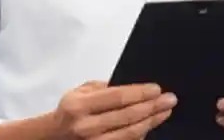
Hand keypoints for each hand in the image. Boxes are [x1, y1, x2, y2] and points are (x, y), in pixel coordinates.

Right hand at [49, 80, 175, 139]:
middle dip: (152, 107)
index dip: (140, 93)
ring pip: (129, 134)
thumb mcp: (82, 91)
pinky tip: (150, 126)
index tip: (157, 89)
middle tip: (170, 99)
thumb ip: (106, 88)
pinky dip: (141, 135)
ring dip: (151, 122)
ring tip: (165, 112)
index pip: (117, 97)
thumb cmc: (71, 110)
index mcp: (79, 106)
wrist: (54, 137)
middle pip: (127, 116)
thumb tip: (136, 88)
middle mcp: (85, 127)